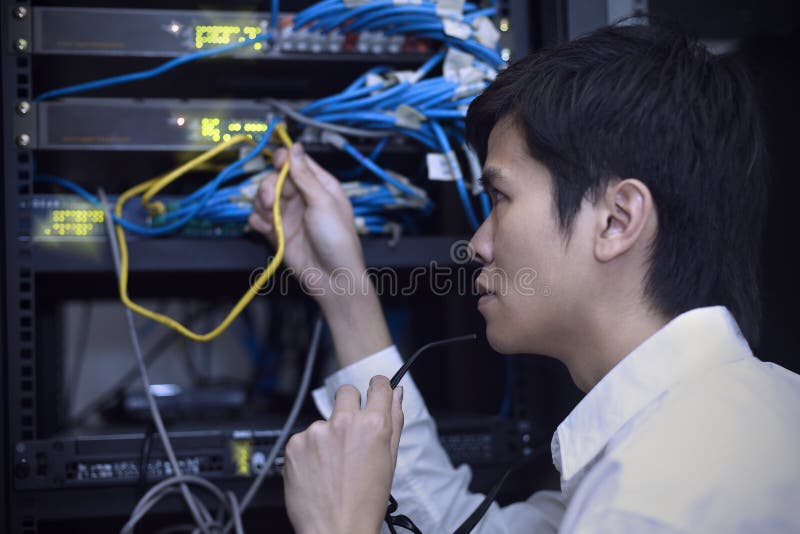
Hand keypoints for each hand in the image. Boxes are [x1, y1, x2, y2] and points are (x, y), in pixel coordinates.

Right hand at [249, 142, 364, 299]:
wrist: (332, 278)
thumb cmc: (337, 240)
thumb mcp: (323, 203)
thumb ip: (305, 176)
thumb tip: (296, 148)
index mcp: (321, 186)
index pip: (298, 163)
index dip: (284, 160)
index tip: (277, 164)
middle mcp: (303, 198)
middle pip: (275, 179)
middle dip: (269, 187)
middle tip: (270, 200)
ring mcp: (289, 215)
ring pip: (264, 197)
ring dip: (262, 205)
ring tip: (271, 220)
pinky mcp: (278, 232)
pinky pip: (259, 218)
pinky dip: (258, 221)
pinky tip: (267, 229)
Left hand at [283, 376, 403, 533]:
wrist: (335, 531)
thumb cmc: (365, 503)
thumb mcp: (390, 460)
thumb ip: (395, 420)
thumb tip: (396, 393)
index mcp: (373, 425)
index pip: (378, 385)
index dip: (378, 388)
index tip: (374, 391)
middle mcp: (343, 422)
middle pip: (346, 391)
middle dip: (349, 405)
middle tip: (349, 434)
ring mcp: (316, 432)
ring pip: (323, 420)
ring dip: (327, 436)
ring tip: (332, 466)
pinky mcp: (295, 444)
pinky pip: (304, 437)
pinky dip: (309, 451)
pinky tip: (317, 470)